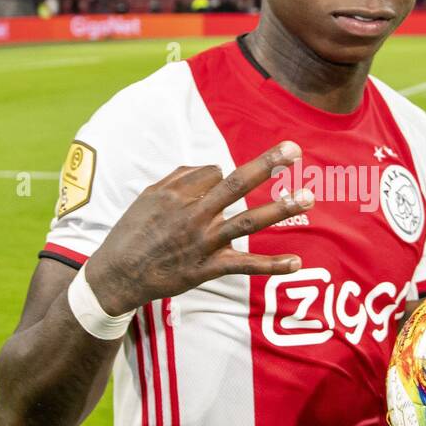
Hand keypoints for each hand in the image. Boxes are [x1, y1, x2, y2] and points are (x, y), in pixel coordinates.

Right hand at [83, 141, 313, 314]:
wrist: (117, 275)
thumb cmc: (132, 233)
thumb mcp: (148, 197)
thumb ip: (180, 179)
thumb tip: (214, 169)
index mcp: (177, 192)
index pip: (216, 173)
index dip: (221, 178)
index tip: (217, 189)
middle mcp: (193, 214)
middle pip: (237, 183)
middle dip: (268, 164)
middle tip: (295, 150)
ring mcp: (203, 242)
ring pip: (248, 221)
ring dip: (281, 208)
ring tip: (309, 197)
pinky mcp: (208, 268)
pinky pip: (245, 265)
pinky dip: (271, 265)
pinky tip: (296, 261)